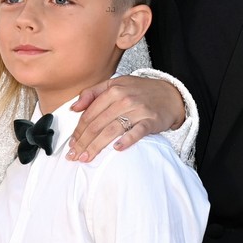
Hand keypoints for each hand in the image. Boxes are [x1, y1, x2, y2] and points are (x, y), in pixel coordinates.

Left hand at [67, 76, 183, 160]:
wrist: (170, 94)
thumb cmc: (140, 91)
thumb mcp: (116, 84)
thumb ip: (93, 93)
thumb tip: (74, 107)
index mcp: (113, 90)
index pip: (90, 114)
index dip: (78, 131)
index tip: (72, 144)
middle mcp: (124, 99)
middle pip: (97, 124)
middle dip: (83, 142)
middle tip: (74, 156)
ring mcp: (138, 110)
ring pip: (112, 130)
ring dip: (97, 146)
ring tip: (87, 157)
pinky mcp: (151, 121)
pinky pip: (137, 132)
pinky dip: (126, 140)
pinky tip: (116, 149)